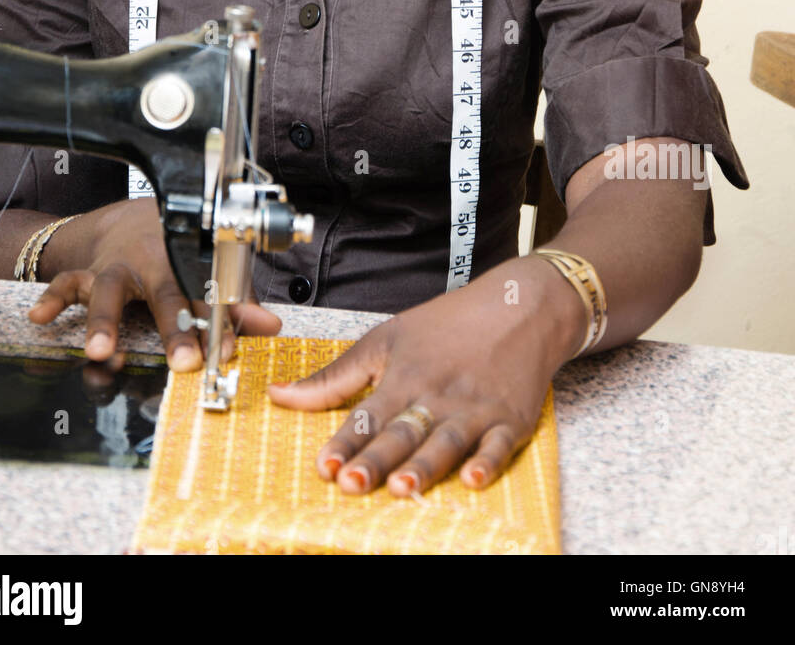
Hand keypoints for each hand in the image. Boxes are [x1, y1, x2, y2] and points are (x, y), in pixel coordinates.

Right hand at [27, 198, 279, 367]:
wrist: (134, 217)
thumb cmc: (178, 248)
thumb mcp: (209, 268)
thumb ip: (236, 299)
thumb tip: (269, 327)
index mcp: (187, 262)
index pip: (207, 296)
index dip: (220, 323)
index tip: (229, 351)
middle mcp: (151, 263)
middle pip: (163, 295)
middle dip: (174, 328)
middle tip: (183, 362)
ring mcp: (115, 267)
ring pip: (108, 289)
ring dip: (104, 319)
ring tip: (100, 351)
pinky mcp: (86, 271)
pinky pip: (65, 282)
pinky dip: (52, 299)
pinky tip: (39, 317)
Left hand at [267, 257, 582, 495]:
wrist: (517, 307)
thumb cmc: (447, 324)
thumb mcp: (385, 340)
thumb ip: (334, 377)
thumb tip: (279, 394)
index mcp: (404, 376)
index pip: (368, 414)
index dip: (346, 441)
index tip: (325, 465)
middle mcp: (437, 395)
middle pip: (403, 432)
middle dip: (378, 459)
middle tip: (354, 483)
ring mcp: (475, 409)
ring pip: (446, 441)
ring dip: (425, 466)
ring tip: (404, 488)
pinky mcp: (510, 420)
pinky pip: (499, 445)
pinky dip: (488, 462)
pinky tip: (474, 479)